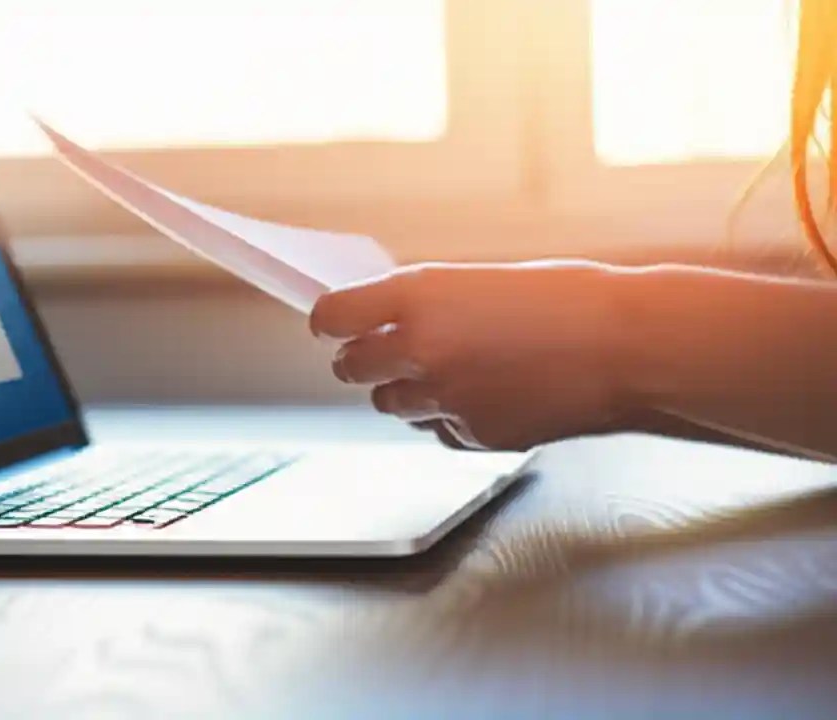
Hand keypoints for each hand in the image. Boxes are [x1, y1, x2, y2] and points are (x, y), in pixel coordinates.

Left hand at [309, 261, 630, 450]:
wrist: (629, 347)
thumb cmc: (566, 298)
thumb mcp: (480, 280)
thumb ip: (423, 303)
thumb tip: (379, 320)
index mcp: (417, 296)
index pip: (331, 317)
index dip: (330, 321)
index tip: (334, 322)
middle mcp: (418, 349)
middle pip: (350, 367)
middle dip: (362, 359)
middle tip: (383, 349)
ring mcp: (442, 398)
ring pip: (389, 403)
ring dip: (405, 389)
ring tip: (451, 368)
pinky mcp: (470, 436)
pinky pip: (435, 429)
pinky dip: (448, 416)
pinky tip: (487, 393)